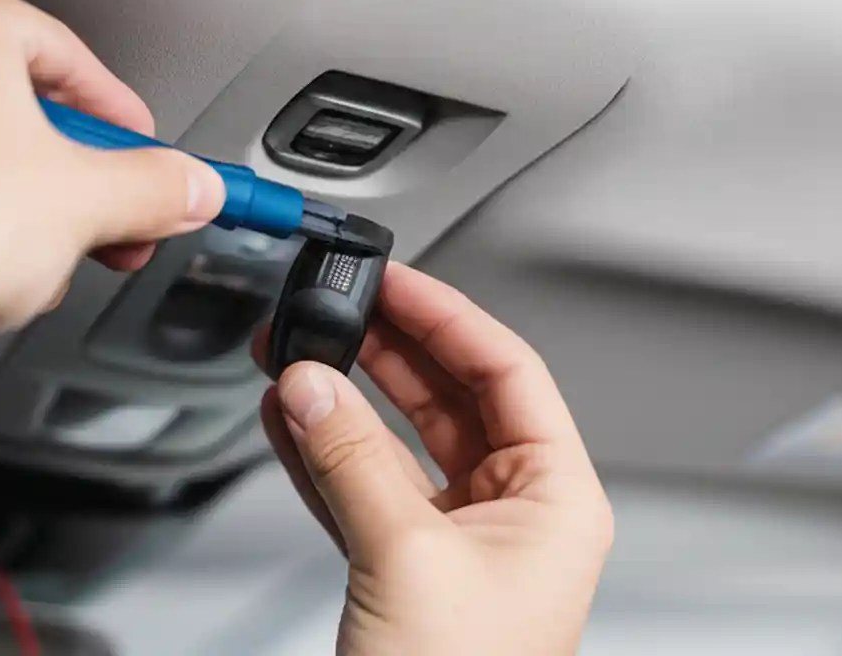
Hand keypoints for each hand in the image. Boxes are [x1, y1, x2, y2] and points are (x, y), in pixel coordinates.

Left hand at [0, 0, 223, 334]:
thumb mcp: (88, 201)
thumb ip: (156, 188)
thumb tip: (189, 188)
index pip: (71, 62)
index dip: (125, 123)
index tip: (152, 160)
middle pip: (21, 116)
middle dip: (78, 185)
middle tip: (117, 223)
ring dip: (23, 216)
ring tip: (46, 264)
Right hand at [254, 263, 612, 655]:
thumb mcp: (407, 555)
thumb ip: (352, 460)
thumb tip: (310, 387)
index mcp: (553, 497)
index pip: (506, 370)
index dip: (447, 316)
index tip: (395, 281)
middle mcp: (512, 510)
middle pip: (449, 394)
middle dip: (386, 349)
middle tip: (336, 306)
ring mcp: (457, 536)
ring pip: (400, 437)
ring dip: (346, 396)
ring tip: (298, 350)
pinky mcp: (405, 562)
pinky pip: (363, 484)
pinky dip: (323, 450)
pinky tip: (288, 419)